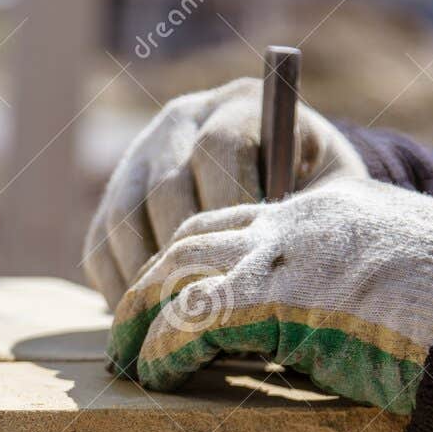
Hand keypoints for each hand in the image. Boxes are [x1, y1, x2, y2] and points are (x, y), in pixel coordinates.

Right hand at [82, 77, 366, 307]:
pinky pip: (100, 245)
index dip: (231, 208)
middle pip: (166, 188)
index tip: (253, 262)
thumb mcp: (332, 188)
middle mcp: (181, 121)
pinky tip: (147, 325)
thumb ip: (310, 208)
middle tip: (213, 310)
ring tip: (175, 325)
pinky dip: (118, 288)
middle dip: (189, 256)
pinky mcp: (112, 198)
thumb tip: (281, 256)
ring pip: (124, 219)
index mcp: (238, 106)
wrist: (288, 181)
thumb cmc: (316, 195)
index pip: (219, 149)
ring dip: (148, 278)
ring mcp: (139, 158)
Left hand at [107, 178, 432, 412]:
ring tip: (126, 359)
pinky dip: (164, 349)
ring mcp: (284, 253)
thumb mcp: (411, 288)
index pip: (240, 220)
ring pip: (178, 269)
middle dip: (152, 283)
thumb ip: (361, 299)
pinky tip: (153, 376)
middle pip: (194, 237)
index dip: (197, 259)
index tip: (174, 298)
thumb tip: (346, 350)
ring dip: (142, 316)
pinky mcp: (276, 297)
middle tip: (129, 330)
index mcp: (333, 209)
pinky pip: (191, 320)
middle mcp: (300, 218)